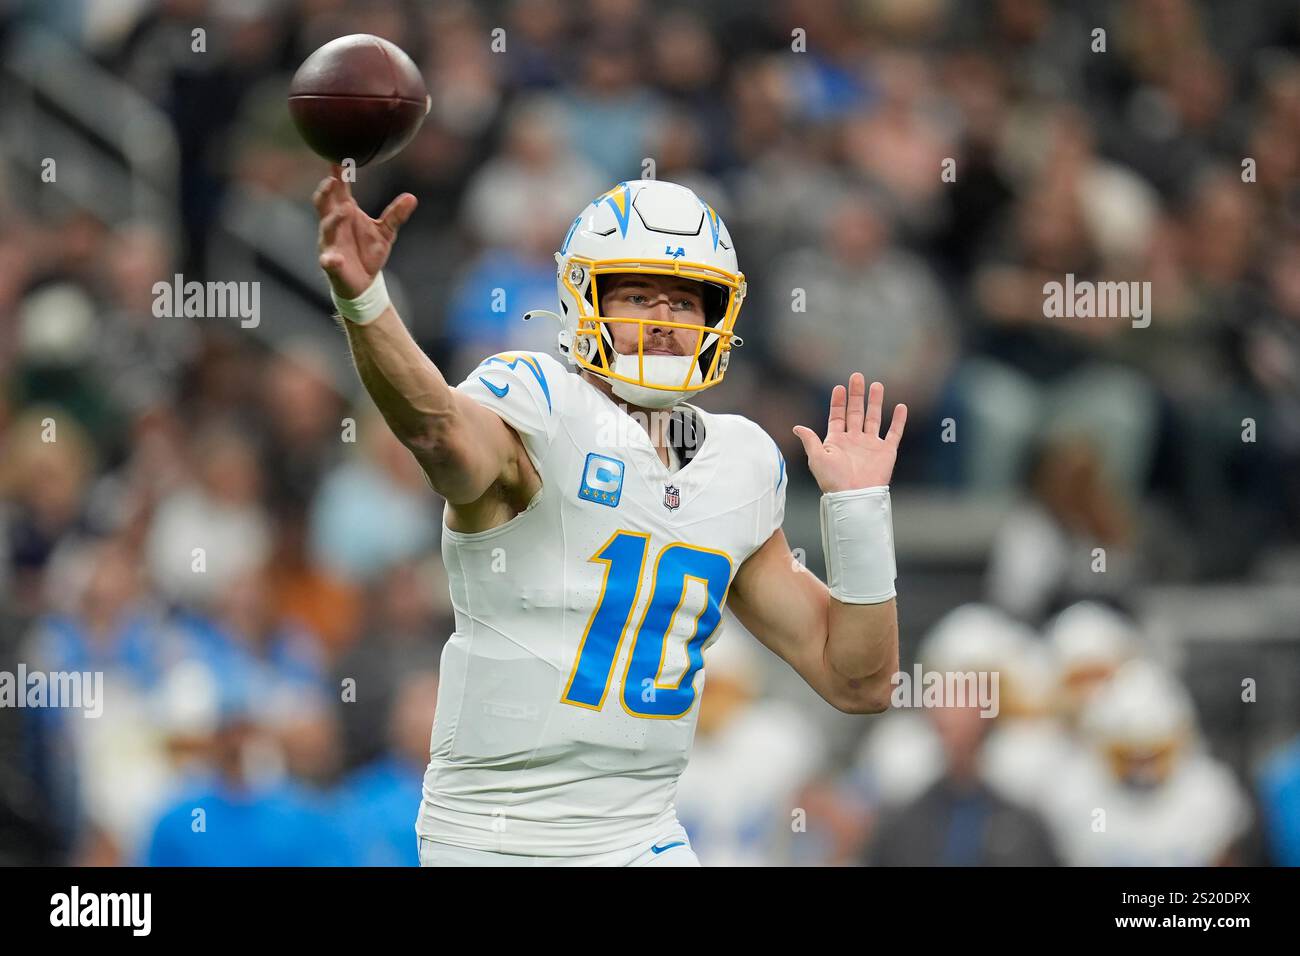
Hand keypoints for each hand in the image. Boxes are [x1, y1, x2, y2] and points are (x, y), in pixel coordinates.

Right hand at [313, 164, 416, 298]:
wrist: (364, 282)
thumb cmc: (369, 251)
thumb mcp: (386, 232)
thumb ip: (396, 215)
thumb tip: (412, 197)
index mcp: (344, 212)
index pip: (339, 190)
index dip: (338, 175)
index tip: (339, 159)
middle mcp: (333, 224)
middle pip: (324, 203)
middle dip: (326, 191)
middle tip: (333, 180)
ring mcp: (330, 243)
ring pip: (326, 227)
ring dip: (334, 219)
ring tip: (345, 210)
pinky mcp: (331, 264)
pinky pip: (328, 261)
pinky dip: (330, 260)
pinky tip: (333, 259)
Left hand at [793, 374, 906, 492]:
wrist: (854, 496)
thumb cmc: (833, 480)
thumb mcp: (817, 457)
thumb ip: (810, 440)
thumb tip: (796, 427)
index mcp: (837, 441)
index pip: (837, 417)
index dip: (838, 402)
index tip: (839, 387)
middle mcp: (854, 441)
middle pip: (856, 413)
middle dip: (856, 395)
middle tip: (857, 377)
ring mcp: (870, 445)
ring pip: (874, 418)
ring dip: (875, 402)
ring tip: (877, 385)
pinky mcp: (886, 452)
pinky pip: (894, 433)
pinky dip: (898, 420)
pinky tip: (900, 406)